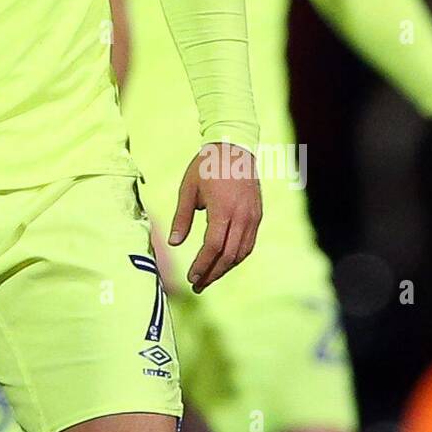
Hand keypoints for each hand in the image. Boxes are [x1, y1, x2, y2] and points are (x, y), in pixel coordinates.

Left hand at [169, 142, 260, 292]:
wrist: (234, 147)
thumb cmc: (206, 166)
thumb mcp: (188, 189)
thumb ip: (182, 217)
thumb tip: (174, 243)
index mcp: (222, 209)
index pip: (213, 247)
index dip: (202, 265)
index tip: (191, 277)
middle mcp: (241, 216)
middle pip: (228, 255)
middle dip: (213, 273)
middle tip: (198, 285)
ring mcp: (252, 216)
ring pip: (242, 252)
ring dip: (225, 268)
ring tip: (209, 277)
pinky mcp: (257, 214)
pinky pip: (249, 243)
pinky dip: (237, 256)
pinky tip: (225, 261)